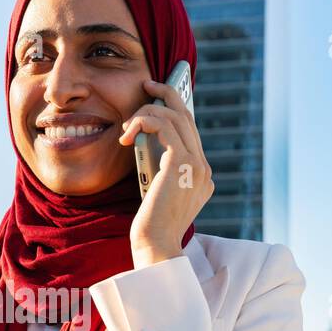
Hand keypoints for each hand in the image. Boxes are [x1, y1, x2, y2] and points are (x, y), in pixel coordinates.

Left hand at [118, 77, 213, 266]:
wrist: (155, 246)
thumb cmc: (150, 227)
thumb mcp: (157, 194)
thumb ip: (161, 171)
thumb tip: (147, 145)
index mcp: (201, 176)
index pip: (190, 131)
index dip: (176, 107)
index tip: (160, 93)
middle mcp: (204, 168)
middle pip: (188, 116)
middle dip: (168, 93)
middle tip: (146, 83)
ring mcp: (196, 165)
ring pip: (176, 116)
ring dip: (147, 112)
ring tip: (127, 126)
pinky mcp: (182, 163)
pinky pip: (165, 125)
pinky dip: (145, 121)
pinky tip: (128, 134)